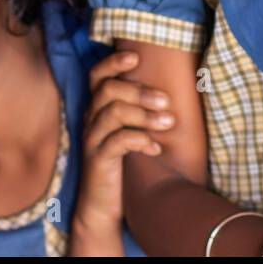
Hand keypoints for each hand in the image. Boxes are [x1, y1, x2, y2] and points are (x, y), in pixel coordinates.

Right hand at [74, 50, 175, 234]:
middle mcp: (91, 120)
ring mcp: (92, 140)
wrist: (103, 206)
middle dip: (139, 91)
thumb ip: (140, 110)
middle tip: (166, 101)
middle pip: (108, 90)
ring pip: (114, 113)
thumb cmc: (123, 163)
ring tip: (168, 122)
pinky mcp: (98, 161)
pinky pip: (116, 142)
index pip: (97, 76)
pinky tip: (155, 148)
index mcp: (98, 108)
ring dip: (145, 115)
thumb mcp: (130, 131)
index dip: (113, 62)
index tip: (136, 57)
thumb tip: (171, 90)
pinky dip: (139, 140)